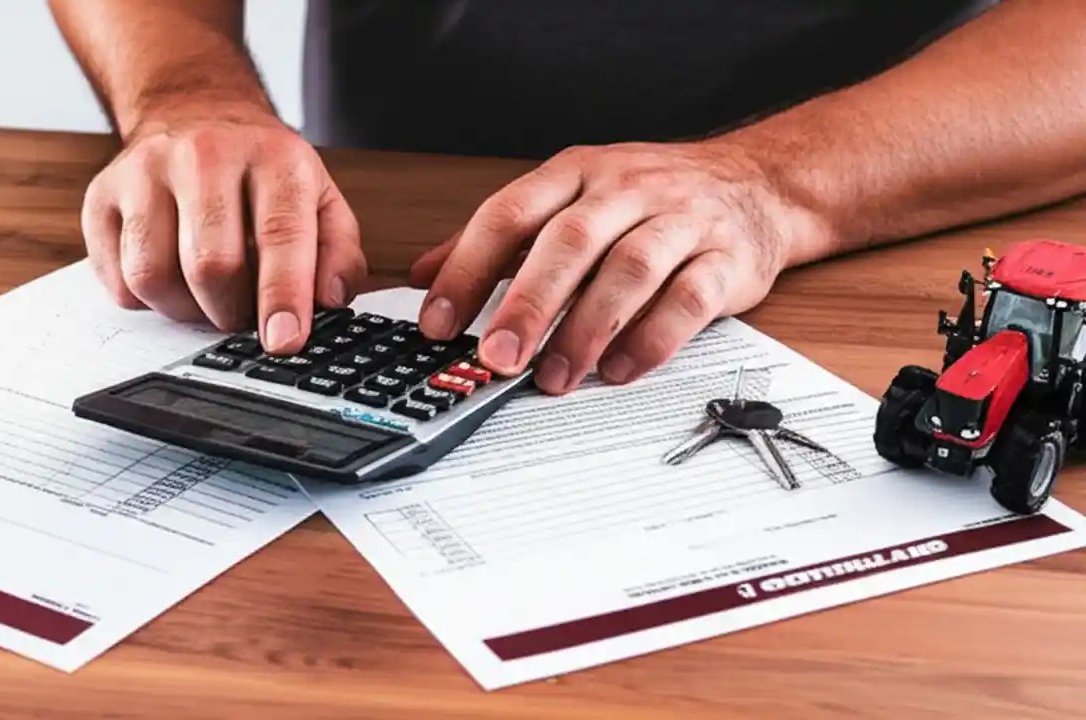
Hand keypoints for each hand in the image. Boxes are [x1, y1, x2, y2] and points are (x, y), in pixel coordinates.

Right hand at [81, 102, 366, 353]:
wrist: (196, 111)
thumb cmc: (263, 170)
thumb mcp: (322, 199)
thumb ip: (338, 254)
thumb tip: (329, 301)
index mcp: (272, 157)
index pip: (279, 235)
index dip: (282, 297)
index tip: (283, 340)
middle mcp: (205, 155)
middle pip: (210, 264)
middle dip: (231, 310)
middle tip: (243, 313)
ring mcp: (145, 171)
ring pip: (154, 277)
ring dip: (186, 310)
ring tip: (207, 296)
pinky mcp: (101, 195)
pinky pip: (117, 280)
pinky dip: (147, 300)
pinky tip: (171, 276)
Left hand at [410, 141, 827, 393]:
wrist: (755, 184)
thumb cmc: (649, 199)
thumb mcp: (568, 199)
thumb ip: (499, 240)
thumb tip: (423, 275)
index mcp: (576, 172)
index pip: (510, 214)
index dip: (468, 268)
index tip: (437, 321)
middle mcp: (626, 188)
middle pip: (570, 243)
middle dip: (528, 304)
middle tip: (497, 359)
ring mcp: (680, 219)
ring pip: (630, 270)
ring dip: (587, 329)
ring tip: (554, 378)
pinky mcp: (726, 258)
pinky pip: (689, 298)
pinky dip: (653, 338)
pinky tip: (620, 370)